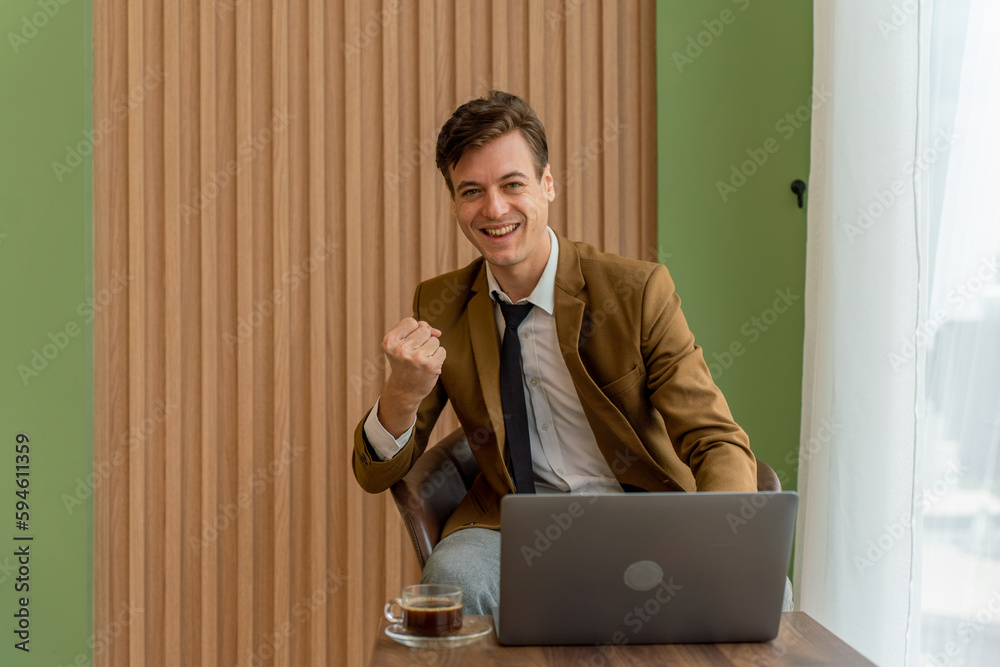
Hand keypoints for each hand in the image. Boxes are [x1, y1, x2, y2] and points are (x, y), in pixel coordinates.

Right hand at [377, 318, 446, 435]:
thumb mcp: (401, 343)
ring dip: (431, 349)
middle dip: (423, 340)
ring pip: (435, 340)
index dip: (413, 331)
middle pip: (424, 330)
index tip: (407, 344)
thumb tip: (437, 332)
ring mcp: (416, 358)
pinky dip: (438, 357)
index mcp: (389, 341)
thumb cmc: (404, 363)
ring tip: (421, 361)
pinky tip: (428, 367)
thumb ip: (417, 329)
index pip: (411, 322)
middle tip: (414, 355)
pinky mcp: (430, 366)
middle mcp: (401, 350)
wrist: (405, 391)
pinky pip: (442, 350)